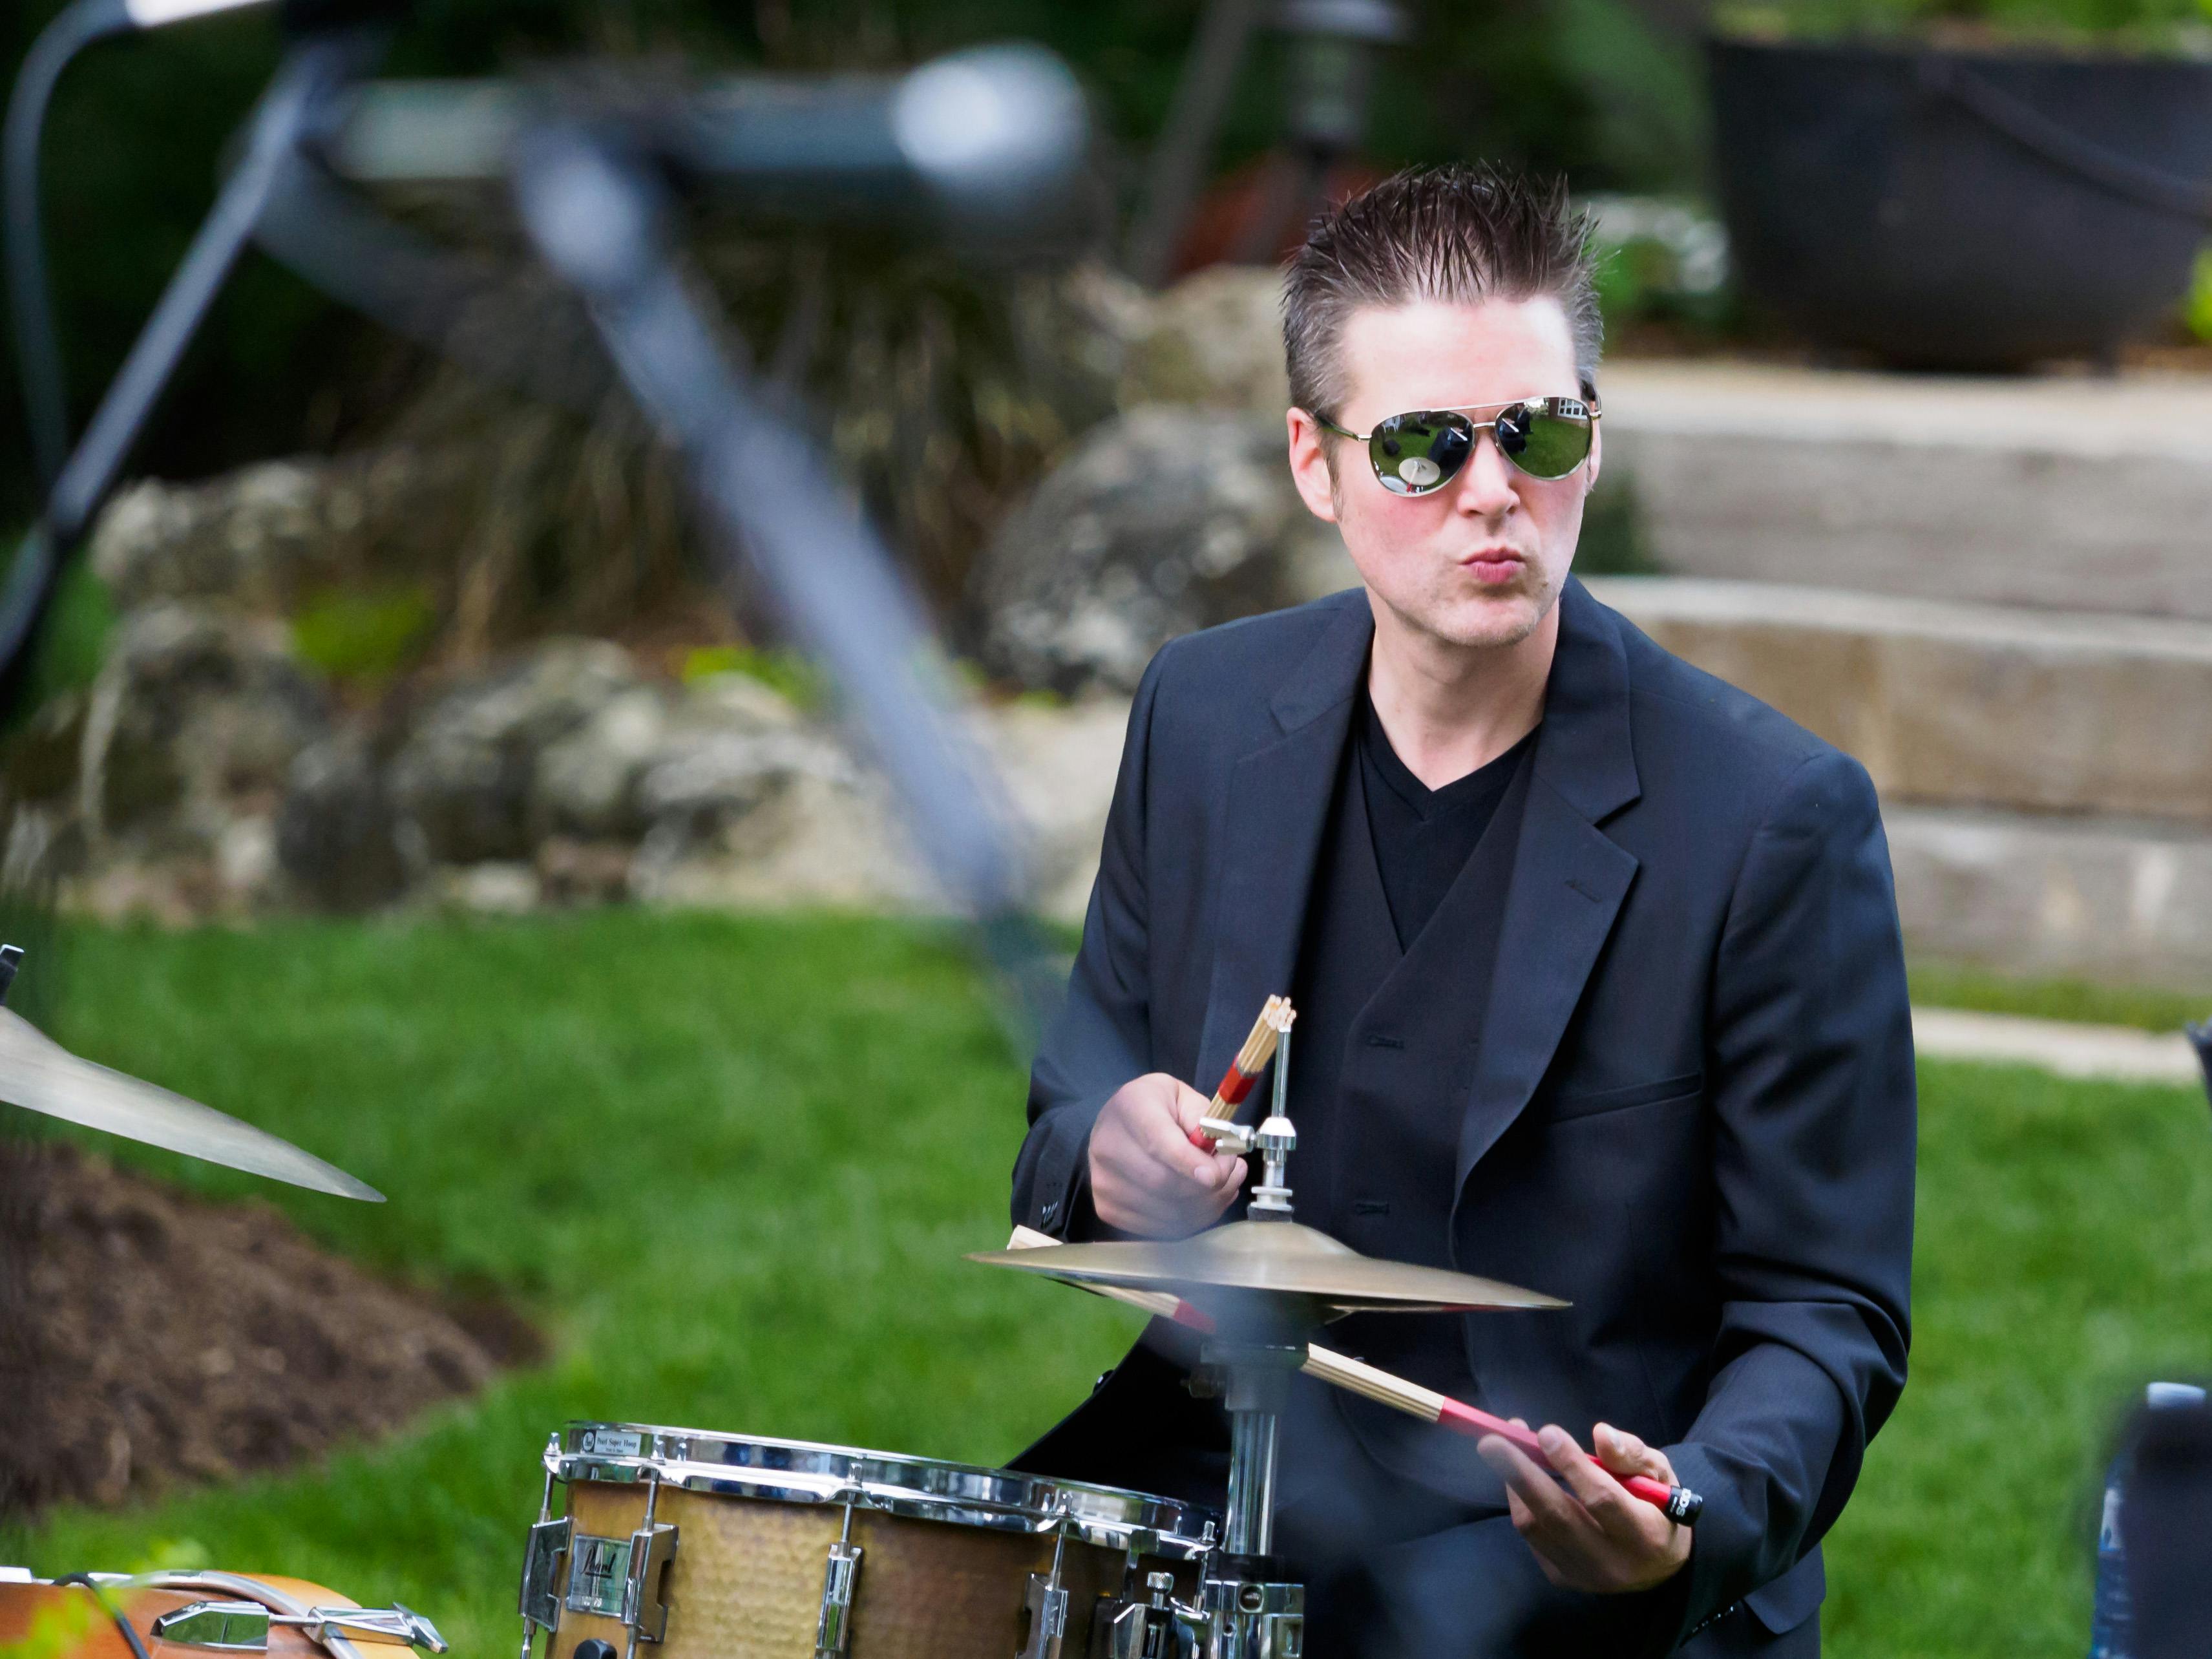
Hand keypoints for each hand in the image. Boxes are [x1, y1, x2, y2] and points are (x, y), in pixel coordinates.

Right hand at [1088, 1073, 1246, 1237]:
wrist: (1120, 1123)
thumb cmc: (1159, 1108)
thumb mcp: (1187, 1097)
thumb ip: (1205, 1122)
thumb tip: (1218, 1158)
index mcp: (1131, 1107)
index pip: (1158, 1142)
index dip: (1188, 1163)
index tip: (1216, 1175)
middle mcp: (1107, 1146)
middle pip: (1163, 1183)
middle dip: (1208, 1187)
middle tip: (1231, 1174)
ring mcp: (1104, 1182)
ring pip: (1166, 1211)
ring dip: (1205, 1205)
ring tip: (1221, 1185)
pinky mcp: (1107, 1208)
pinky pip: (1159, 1227)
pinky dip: (1189, 1220)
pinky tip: (1200, 1200)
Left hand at [1476, 1420, 1692, 1593]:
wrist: (1659, 1565)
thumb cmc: (1658, 1507)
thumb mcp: (1660, 1474)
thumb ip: (1632, 1454)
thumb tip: (1601, 1434)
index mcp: (1646, 1536)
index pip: (1601, 1499)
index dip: (1571, 1465)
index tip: (1546, 1432)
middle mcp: (1613, 1563)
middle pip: (1556, 1515)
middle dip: (1520, 1473)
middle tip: (1493, 1440)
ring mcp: (1583, 1575)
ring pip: (1535, 1527)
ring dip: (1513, 1485)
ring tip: (1501, 1449)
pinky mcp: (1563, 1578)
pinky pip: (1531, 1537)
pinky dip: (1520, 1503)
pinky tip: (1519, 1478)